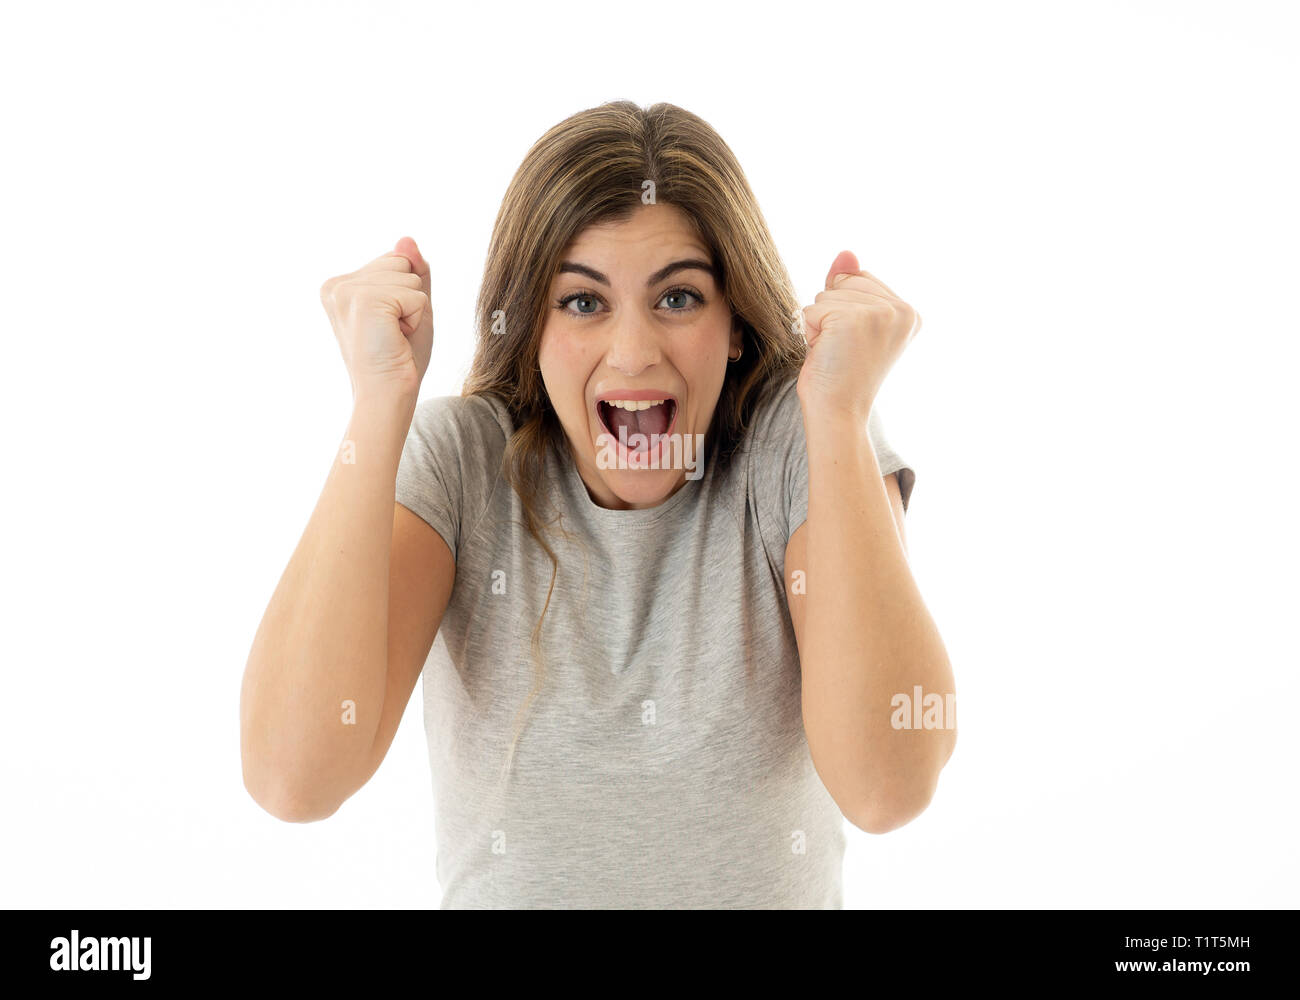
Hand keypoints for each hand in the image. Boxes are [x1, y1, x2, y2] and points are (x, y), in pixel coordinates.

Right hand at [319, 236, 433, 400]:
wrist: (387, 394)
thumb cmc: (398, 358)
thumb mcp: (411, 307)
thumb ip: (412, 272)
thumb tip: (407, 239)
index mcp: (340, 285)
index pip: (394, 260)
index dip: (405, 295)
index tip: (389, 325)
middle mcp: (337, 284)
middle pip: (401, 262)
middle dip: (410, 298)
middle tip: (393, 332)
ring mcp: (346, 290)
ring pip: (409, 276)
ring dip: (413, 310)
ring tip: (393, 335)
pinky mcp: (363, 299)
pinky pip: (415, 293)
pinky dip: (416, 318)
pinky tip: (396, 337)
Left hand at [796, 250, 919, 419]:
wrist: (837, 413)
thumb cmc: (840, 374)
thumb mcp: (848, 323)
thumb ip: (849, 286)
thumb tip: (846, 252)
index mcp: (909, 312)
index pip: (860, 279)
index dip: (843, 309)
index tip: (854, 343)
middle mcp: (902, 310)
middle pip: (843, 281)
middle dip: (830, 313)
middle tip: (842, 349)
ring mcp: (881, 313)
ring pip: (825, 294)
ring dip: (819, 324)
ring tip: (835, 353)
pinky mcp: (854, 319)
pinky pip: (812, 308)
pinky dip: (810, 332)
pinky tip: (826, 354)